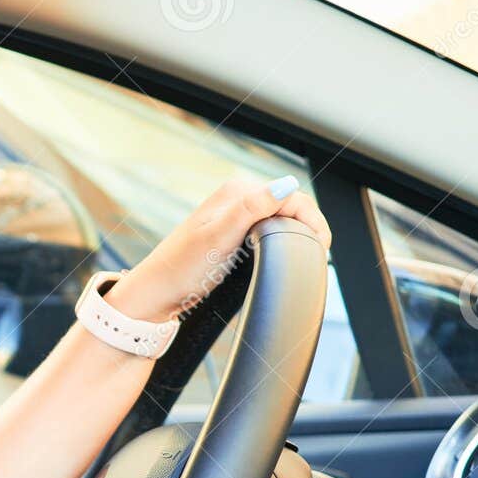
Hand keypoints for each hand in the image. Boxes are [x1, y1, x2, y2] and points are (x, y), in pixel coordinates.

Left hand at [106, 175, 332, 321]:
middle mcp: (237, 198)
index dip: (311, 221)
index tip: (320, 247)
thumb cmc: (181, 268)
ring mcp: (236, 216)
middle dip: (306, 228)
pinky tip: (281, 256)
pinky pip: (269, 231)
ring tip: (302, 255)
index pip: (292, 196)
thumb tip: (286, 185)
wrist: (157, 292)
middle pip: (290, 207)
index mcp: (237, 191)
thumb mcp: (219, 237)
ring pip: (281, 220)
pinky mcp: (234, 234)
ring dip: (294, 235)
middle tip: (314, 255)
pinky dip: (281, 242)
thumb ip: (252, 209)